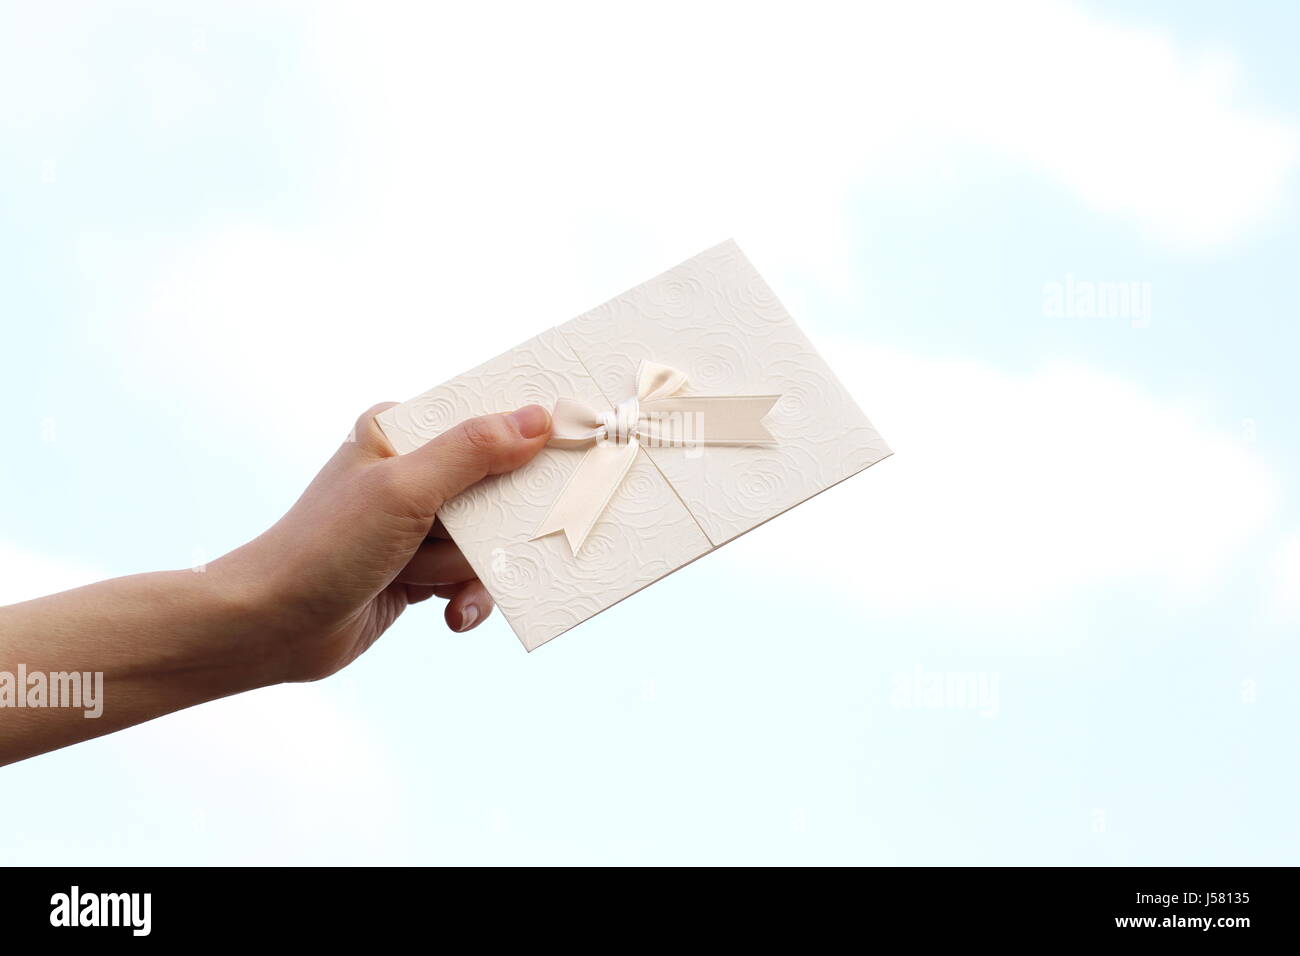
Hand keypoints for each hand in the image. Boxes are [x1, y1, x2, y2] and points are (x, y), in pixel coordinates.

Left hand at [217, 403, 551, 681]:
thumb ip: (473, 451)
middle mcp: (410, 473)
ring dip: (462, 570)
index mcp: (401, 432)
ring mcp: (415, 525)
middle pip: (495, 489)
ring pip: (487, 542)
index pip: (481, 420)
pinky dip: (462, 599)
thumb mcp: (405, 490)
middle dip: (490, 528)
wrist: (271, 627)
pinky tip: (446, 615)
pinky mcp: (417, 571)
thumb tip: (539, 417)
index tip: (568, 450)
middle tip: (485, 539)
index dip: (525, 439)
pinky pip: (471, 580)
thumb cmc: (326, 547)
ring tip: (421, 580)